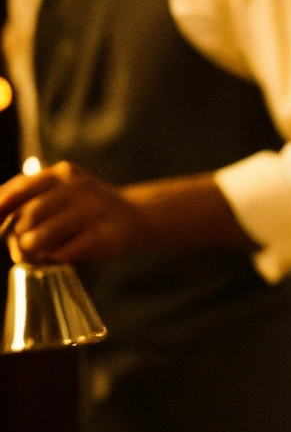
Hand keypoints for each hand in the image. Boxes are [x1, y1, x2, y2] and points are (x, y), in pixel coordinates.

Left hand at [0, 160, 142, 266]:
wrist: (136, 215)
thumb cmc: (86, 208)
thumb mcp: (61, 190)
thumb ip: (29, 198)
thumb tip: (1, 224)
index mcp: (61, 174)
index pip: (19, 190)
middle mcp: (77, 188)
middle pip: (27, 216)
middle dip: (18, 236)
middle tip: (22, 248)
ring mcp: (92, 211)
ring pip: (40, 237)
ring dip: (32, 250)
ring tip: (39, 252)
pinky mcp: (103, 236)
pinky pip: (63, 252)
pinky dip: (55, 257)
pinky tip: (61, 254)